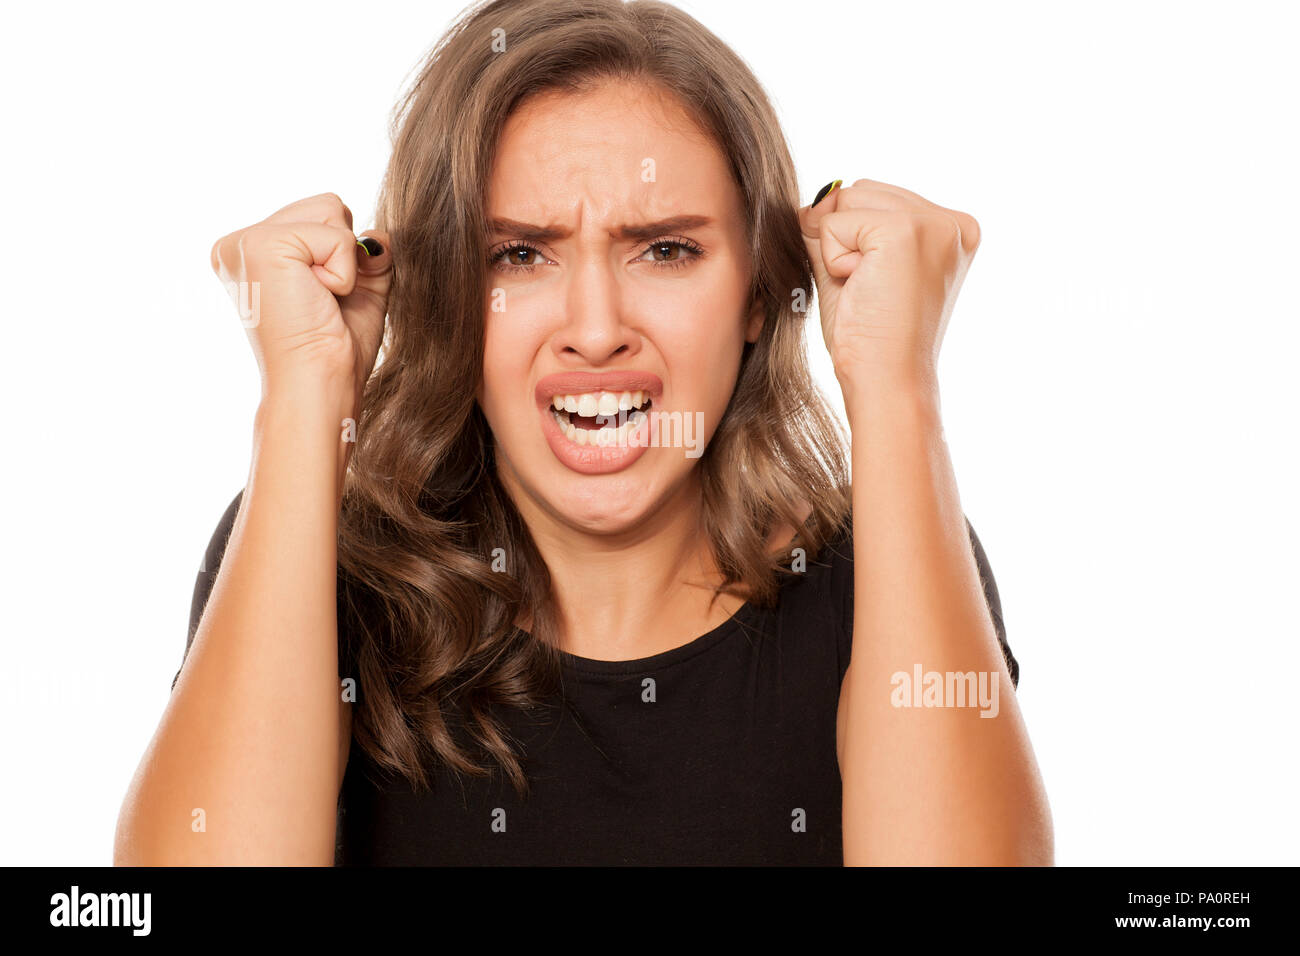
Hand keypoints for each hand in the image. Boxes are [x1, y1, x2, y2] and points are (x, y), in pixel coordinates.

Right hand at [209, 192, 391, 404]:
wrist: (319, 383)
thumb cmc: (334, 349)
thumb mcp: (359, 290)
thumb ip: (368, 254)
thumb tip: (379, 235)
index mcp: (253, 252)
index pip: (320, 216)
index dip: (341, 258)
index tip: (321, 300)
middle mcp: (238, 243)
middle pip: (327, 206)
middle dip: (343, 254)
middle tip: (321, 300)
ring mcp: (244, 242)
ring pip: (331, 210)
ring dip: (342, 261)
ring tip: (316, 299)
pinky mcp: (261, 245)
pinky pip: (336, 235)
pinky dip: (342, 273)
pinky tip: (315, 300)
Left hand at [798, 178, 980, 394]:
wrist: (887, 382)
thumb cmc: (872, 339)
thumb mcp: (854, 270)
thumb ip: (838, 229)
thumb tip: (814, 200)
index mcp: (953, 230)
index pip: (874, 198)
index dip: (854, 242)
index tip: (881, 288)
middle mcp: (953, 222)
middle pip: (859, 191)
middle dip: (845, 241)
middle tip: (872, 291)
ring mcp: (934, 223)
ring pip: (844, 202)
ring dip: (838, 250)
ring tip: (869, 289)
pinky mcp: (905, 231)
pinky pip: (833, 223)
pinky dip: (833, 261)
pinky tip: (864, 289)